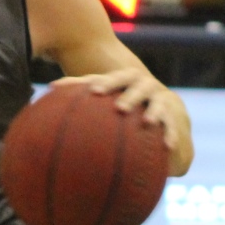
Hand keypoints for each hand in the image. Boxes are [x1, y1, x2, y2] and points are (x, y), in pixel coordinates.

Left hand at [53, 70, 193, 174]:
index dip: (106, 83)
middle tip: (120, 108)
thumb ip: (82, 90)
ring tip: (148, 121)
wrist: (164, 112)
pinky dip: (171, 134)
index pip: (116, 78)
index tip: (94, 91)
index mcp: (127, 81)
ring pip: (159, 104)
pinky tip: (168, 146)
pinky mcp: (174, 119)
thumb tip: (50, 87)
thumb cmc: (125, 103)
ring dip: (153, 112)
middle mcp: (146, 87)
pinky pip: (174, 127)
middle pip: (140, 86)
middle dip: (131, 95)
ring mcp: (162, 101)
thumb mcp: (106, 96)